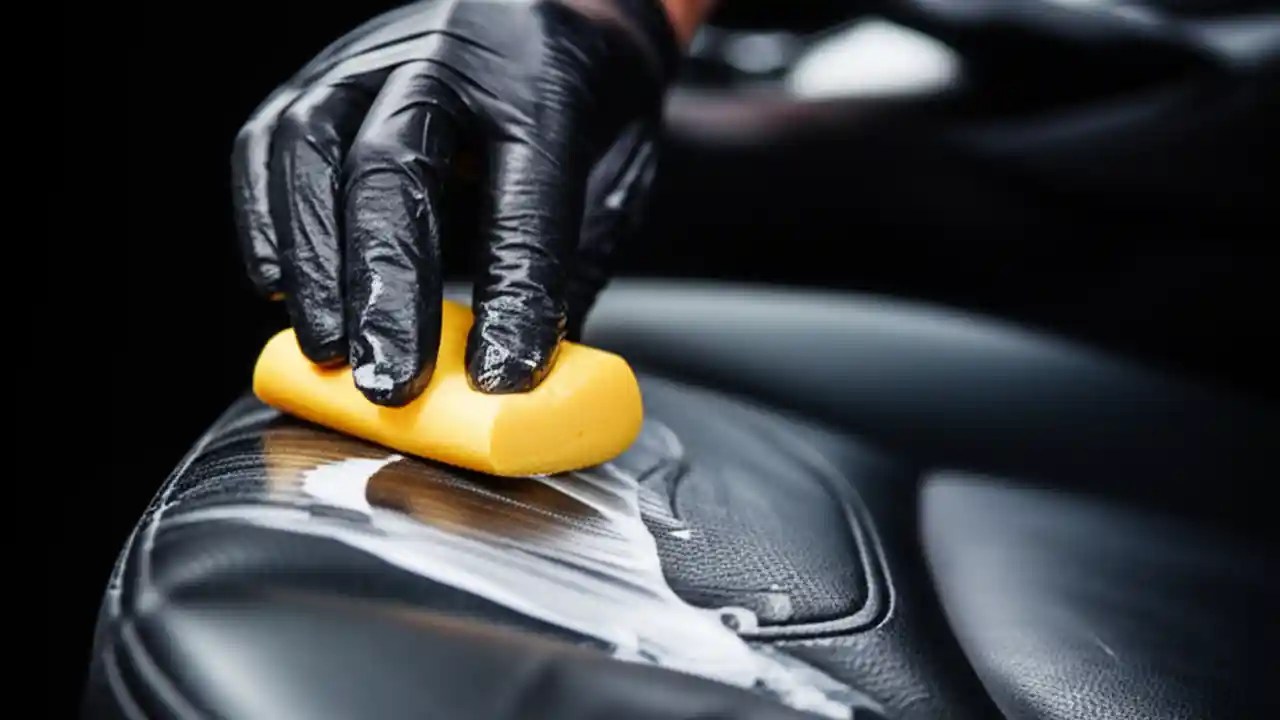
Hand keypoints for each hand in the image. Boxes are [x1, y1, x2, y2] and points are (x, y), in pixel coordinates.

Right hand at [232, 0, 678, 404]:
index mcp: (544, 87)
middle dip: (384, 288)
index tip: (498, 379)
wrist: (559, 11)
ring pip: (309, 146)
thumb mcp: (612, 185)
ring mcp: (373, 55)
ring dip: (313, 261)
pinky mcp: (322, 73)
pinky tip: (280, 285)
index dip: (510, 297)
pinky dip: (269, 220)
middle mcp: (448, 56)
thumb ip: (567, 277)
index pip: (523, 201)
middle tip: (388, 381)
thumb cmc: (587, 109)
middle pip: (393, 167)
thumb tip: (524, 385)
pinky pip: (268, 141)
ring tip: (328, 349)